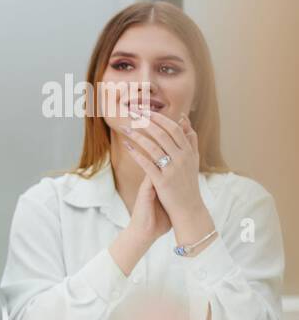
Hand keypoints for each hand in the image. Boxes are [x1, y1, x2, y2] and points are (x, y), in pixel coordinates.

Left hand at [121, 112, 212, 240]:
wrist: (189, 209)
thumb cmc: (188, 183)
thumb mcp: (193, 159)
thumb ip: (190, 139)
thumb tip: (183, 118)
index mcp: (189, 151)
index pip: (174, 128)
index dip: (160, 117)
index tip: (146, 110)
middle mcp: (183, 158)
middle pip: (163, 133)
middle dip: (147, 121)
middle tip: (132, 112)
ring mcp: (173, 169)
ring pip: (154, 146)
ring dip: (138, 135)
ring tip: (125, 127)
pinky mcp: (163, 181)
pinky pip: (147, 164)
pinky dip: (136, 154)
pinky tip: (127, 146)